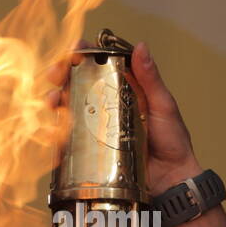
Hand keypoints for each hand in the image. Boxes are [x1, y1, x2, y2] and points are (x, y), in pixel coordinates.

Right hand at [47, 40, 198, 195]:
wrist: (171, 179)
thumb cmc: (172, 141)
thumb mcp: (163, 106)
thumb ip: (151, 79)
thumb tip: (142, 47)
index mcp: (124, 86)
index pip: (100, 63)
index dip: (83, 54)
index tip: (74, 50)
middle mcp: (107, 103)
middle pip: (77, 82)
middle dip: (61, 74)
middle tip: (55, 75)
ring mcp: (97, 125)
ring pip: (67, 107)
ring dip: (55, 100)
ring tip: (53, 102)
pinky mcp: (91, 148)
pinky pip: (68, 137)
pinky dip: (55, 131)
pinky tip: (53, 130)